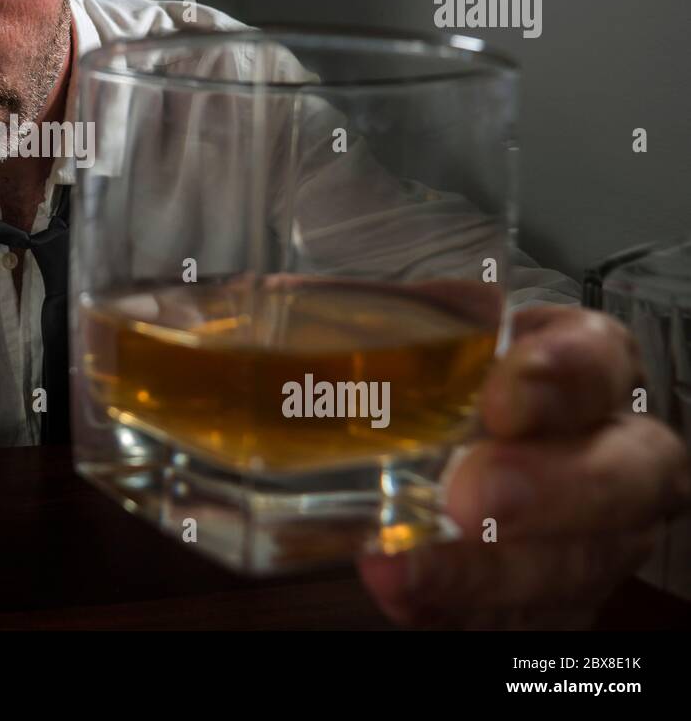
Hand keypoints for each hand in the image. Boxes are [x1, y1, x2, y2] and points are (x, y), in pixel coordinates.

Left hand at [357, 304, 690, 628]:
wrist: (455, 464)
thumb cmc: (443, 386)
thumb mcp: (427, 336)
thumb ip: (389, 321)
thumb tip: (297, 306)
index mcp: (579, 366)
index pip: (601, 359)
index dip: (562, 378)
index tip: (502, 396)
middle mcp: (608, 450)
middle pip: (629, 474)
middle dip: (556, 490)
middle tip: (471, 495)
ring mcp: (595, 536)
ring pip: (581, 564)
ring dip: (493, 573)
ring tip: (410, 567)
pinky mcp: (555, 599)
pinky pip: (525, 619)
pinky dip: (459, 609)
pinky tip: (401, 592)